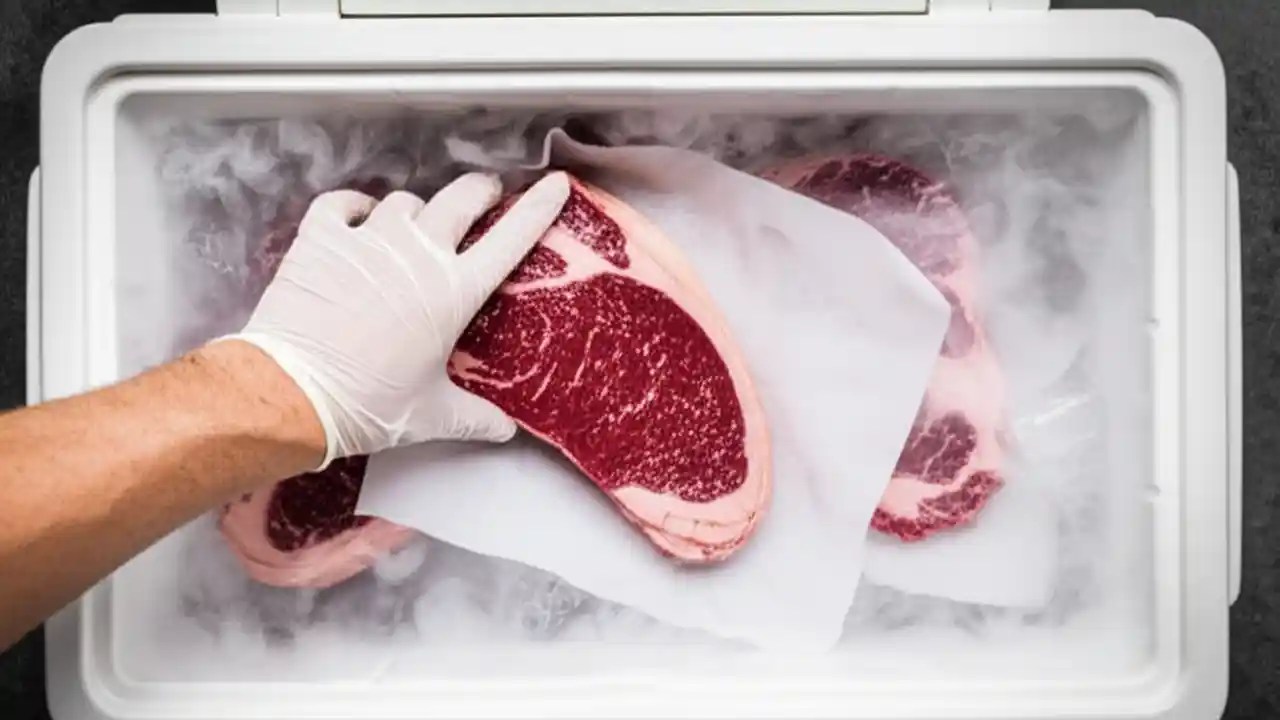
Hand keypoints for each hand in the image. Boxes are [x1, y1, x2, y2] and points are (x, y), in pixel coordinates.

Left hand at [224, 171, 570, 467]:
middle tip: (485, 193)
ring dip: (415, 211)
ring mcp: (369, 239)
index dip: (538, 208)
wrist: (294, 391)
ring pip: (405, 202)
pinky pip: (343, 203)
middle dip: (480, 191)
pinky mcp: (323, 237)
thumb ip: (473, 417)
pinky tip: (357, 217)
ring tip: (412, 227)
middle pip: (462, 199)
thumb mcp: (431, 414)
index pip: (511, 239)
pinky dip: (354, 207)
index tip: (554, 186)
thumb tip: (503, 431)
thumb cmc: (370, 403)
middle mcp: (419, 254)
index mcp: (455, 292)